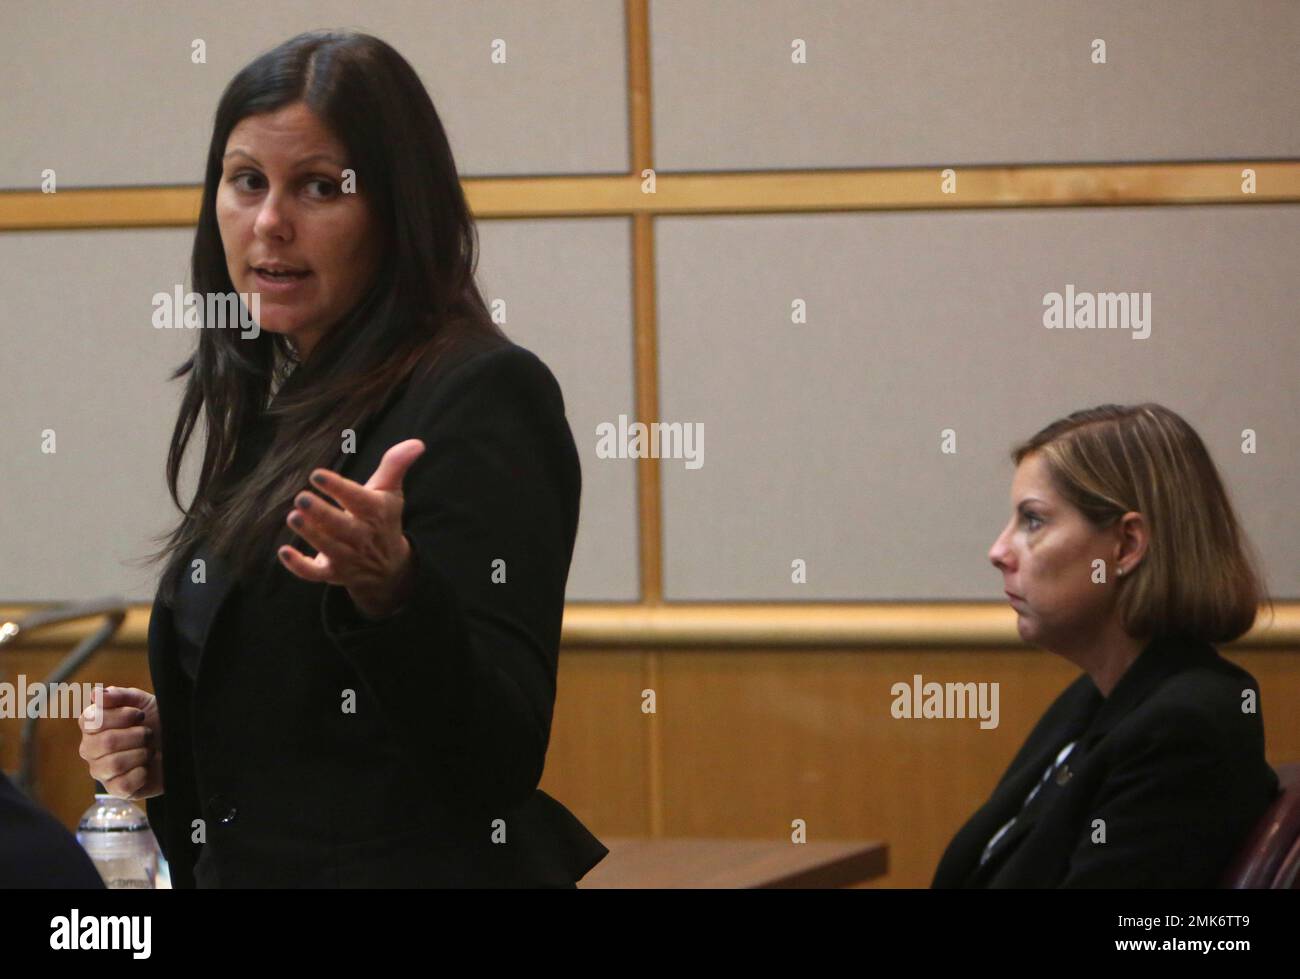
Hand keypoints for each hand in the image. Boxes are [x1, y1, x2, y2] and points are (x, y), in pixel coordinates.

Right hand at [77, 686, 163, 800]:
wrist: (181, 743)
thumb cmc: (158, 721)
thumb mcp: (143, 702)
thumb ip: (119, 695)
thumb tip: (95, 694)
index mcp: (93, 726)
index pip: (90, 720)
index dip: (120, 715)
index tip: (140, 714)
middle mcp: (91, 750)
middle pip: (105, 743)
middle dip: (136, 735)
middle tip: (148, 733)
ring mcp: (102, 771)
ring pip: (114, 764)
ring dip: (141, 753)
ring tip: (150, 749)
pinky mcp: (117, 790)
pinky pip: (123, 784)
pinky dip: (141, 773)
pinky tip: (147, 767)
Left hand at [278, 438, 424, 617]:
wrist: (388, 568)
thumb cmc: (383, 520)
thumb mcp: (390, 493)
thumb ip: (396, 466)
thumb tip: (417, 443)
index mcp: (375, 513)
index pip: (357, 500)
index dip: (338, 488)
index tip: (317, 475)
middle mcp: (361, 536)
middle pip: (341, 527)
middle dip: (321, 513)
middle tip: (301, 498)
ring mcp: (346, 557)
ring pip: (328, 547)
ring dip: (310, 534)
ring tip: (293, 517)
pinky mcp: (332, 573)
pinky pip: (315, 574)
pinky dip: (299, 566)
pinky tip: (283, 552)